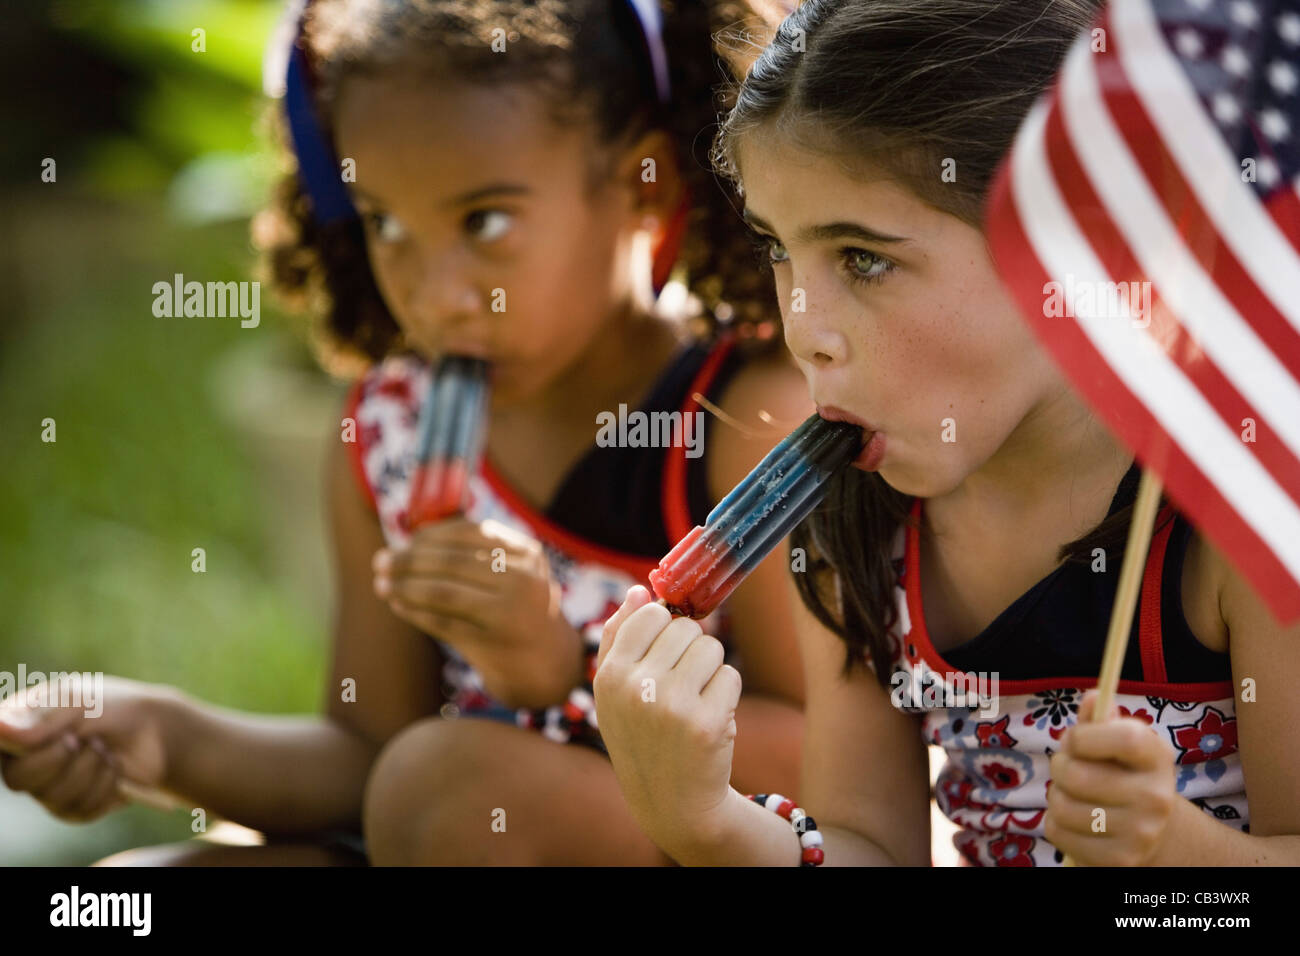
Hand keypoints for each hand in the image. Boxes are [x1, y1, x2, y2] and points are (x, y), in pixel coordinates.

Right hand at [0, 675, 175, 822]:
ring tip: (104, 750)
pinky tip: (112, 770)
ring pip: (52, 798)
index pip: (1, 745)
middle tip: (84, 739)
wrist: (155, 731)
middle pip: (18, 780)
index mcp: (16, 727)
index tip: (65, 735)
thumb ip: (38, 719)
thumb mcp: (78, 702)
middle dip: (62, 758)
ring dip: (89, 770)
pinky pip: (79, 810)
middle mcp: (24, 759)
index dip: (27, 748)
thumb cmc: (112, 707)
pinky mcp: (73, 806)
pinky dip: (103, 787)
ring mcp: (47, 786)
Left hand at [372, 517, 583, 709]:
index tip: (403, 542)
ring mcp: (510, 611)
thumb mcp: (513, 574)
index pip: (468, 532)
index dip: (429, 536)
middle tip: (379, 562)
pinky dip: (414, 612)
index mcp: (527, 552)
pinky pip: (442, 622)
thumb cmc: (520, 612)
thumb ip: (474, 555)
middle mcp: (523, 578)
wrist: (551, 664)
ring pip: (443, 591)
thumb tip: (409, 543)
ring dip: (404, 586)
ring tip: (380, 584)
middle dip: (408, 560)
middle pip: (451, 562)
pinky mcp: (493, 642)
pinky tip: (397, 605)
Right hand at [593, 586, 741, 853]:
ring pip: (712, 648)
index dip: (666, 629)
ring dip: (711, 671)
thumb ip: (621, 638)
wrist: (672, 804)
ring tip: (695, 702)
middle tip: (681, 688)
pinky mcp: (707, 723)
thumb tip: (639, 592)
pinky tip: (710, 720)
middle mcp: (636, 688)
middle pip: (686, 628)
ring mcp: (672, 706)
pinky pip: (730, 676)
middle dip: (691, 650)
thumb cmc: (643, 737)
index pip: (650, 614)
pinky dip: (726, 695)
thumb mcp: (615, 693)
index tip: (665, 654)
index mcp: (609, 676)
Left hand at [1044, 690, 1177, 865]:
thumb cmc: (1124, 773)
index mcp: (1157, 757)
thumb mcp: (1116, 743)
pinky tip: (1074, 820)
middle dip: (1060, 767)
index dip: (1084, 736)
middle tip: (1066, 769)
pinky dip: (1055, 823)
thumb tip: (1092, 698)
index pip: (1124, 738)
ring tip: (1071, 794)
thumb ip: (1099, 721)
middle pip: (1077, 775)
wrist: (1153, 830)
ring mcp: (1141, 832)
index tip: (1076, 739)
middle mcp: (1156, 797)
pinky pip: (1058, 832)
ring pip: (1062, 806)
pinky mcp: (1120, 859)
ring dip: (1056, 796)